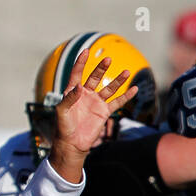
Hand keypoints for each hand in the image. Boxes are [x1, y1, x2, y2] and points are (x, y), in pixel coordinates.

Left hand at [52, 49, 136, 166]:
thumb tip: (79, 86)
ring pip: (109, 88)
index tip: (86, 51)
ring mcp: (96, 102)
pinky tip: (134, 89)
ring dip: (118, 81)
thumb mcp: (61, 112)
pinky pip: (117, 102)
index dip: (81, 62)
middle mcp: (85, 95)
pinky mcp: (104, 112)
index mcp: (73, 92)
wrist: (72, 144)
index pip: (77, 73)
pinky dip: (126, 96)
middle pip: (95, 77)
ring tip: (127, 72)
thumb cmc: (63, 128)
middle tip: (108, 59)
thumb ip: (69, 98)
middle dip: (101, 68)